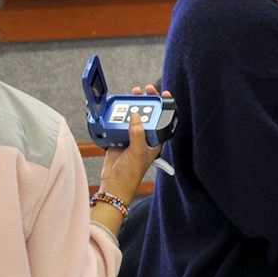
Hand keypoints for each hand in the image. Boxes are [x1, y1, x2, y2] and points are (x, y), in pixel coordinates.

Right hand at [97, 86, 168, 201]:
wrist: (113, 185)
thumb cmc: (131, 174)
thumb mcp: (138, 152)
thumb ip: (138, 134)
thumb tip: (135, 115)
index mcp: (154, 141)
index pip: (162, 120)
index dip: (164, 107)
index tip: (163, 94)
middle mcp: (144, 138)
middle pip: (146, 115)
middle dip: (144, 102)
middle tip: (141, 91)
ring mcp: (130, 138)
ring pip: (131, 118)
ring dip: (129, 108)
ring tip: (127, 98)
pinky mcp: (118, 139)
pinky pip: (117, 124)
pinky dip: (115, 117)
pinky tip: (114, 111)